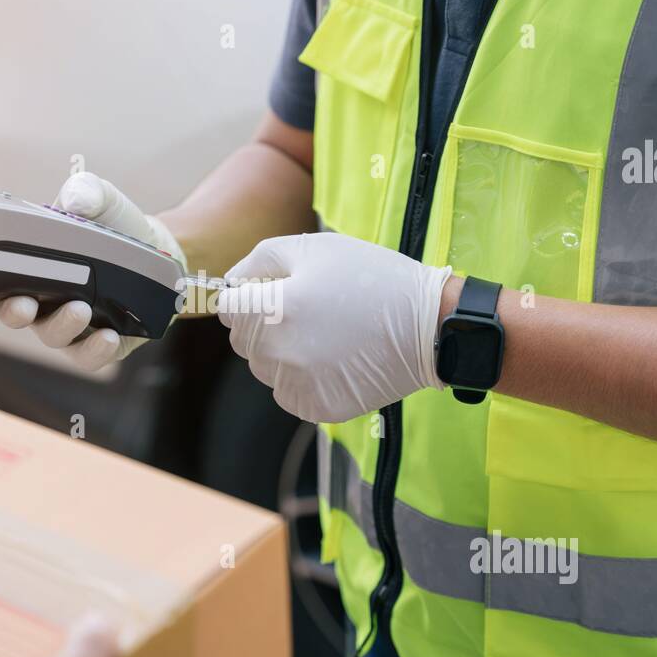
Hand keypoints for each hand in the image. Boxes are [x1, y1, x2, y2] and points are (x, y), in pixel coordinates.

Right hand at [0, 173, 186, 371]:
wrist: (160, 250)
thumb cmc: (117, 225)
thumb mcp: (102, 199)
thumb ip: (86, 191)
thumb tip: (73, 201)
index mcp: (28, 265)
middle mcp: (42, 299)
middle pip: (16, 314)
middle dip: (16, 312)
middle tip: (26, 304)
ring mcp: (70, 324)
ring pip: (52, 337)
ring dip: (61, 326)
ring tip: (81, 309)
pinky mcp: (100, 342)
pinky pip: (89, 356)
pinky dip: (95, 350)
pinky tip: (108, 337)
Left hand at [217, 232, 450, 423]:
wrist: (428, 326)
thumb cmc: (373, 279)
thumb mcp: (315, 248)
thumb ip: (261, 260)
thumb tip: (231, 282)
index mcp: (272, 310)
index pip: (228, 309)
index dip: (249, 296)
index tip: (276, 292)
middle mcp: (278, 352)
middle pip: (244, 341)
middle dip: (266, 323)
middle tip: (311, 310)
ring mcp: (296, 384)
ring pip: (266, 368)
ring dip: (284, 352)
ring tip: (327, 333)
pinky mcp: (315, 407)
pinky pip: (288, 392)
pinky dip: (303, 378)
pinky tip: (334, 359)